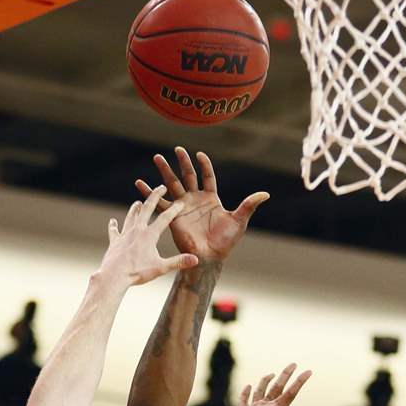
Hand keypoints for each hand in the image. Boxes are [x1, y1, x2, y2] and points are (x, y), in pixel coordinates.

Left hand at [96, 185, 197, 286]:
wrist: (114, 276)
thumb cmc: (138, 272)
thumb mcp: (161, 268)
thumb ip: (178, 262)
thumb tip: (196, 259)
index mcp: (150, 235)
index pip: (165, 218)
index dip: (174, 209)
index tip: (181, 202)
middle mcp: (137, 230)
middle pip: (147, 209)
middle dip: (155, 196)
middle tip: (161, 187)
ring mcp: (125, 235)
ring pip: (131, 217)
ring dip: (135, 209)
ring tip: (138, 203)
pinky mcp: (115, 242)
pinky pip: (114, 231)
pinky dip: (114, 226)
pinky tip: (112, 222)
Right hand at [135, 147, 267, 261]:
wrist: (210, 257)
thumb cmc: (226, 242)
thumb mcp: (239, 220)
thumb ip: (249, 205)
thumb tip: (266, 193)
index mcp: (211, 198)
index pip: (207, 176)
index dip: (204, 165)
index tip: (200, 155)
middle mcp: (195, 200)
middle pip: (187, 175)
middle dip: (182, 162)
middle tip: (177, 149)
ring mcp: (183, 207)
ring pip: (172, 184)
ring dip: (164, 171)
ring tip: (157, 157)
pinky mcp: (173, 216)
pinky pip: (160, 203)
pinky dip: (150, 193)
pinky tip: (140, 183)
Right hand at [223, 364, 311, 405]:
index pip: (290, 393)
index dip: (299, 382)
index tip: (309, 371)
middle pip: (278, 388)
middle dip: (286, 376)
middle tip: (294, 364)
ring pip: (261, 392)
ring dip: (266, 381)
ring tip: (272, 373)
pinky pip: (244, 400)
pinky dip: (246, 392)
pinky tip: (249, 386)